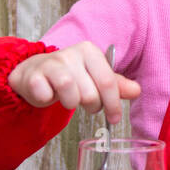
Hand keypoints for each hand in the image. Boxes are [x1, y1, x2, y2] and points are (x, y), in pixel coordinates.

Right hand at [7, 41, 141, 124]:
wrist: (33, 73)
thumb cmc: (68, 76)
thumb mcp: (94, 78)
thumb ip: (116, 85)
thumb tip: (136, 91)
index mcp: (90, 51)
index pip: (109, 81)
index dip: (113, 104)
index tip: (114, 118)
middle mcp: (71, 54)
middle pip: (91, 94)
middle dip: (91, 106)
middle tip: (86, 104)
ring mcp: (51, 63)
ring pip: (71, 95)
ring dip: (71, 104)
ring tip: (68, 99)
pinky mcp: (33, 76)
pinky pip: (45, 96)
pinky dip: (48, 101)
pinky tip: (48, 95)